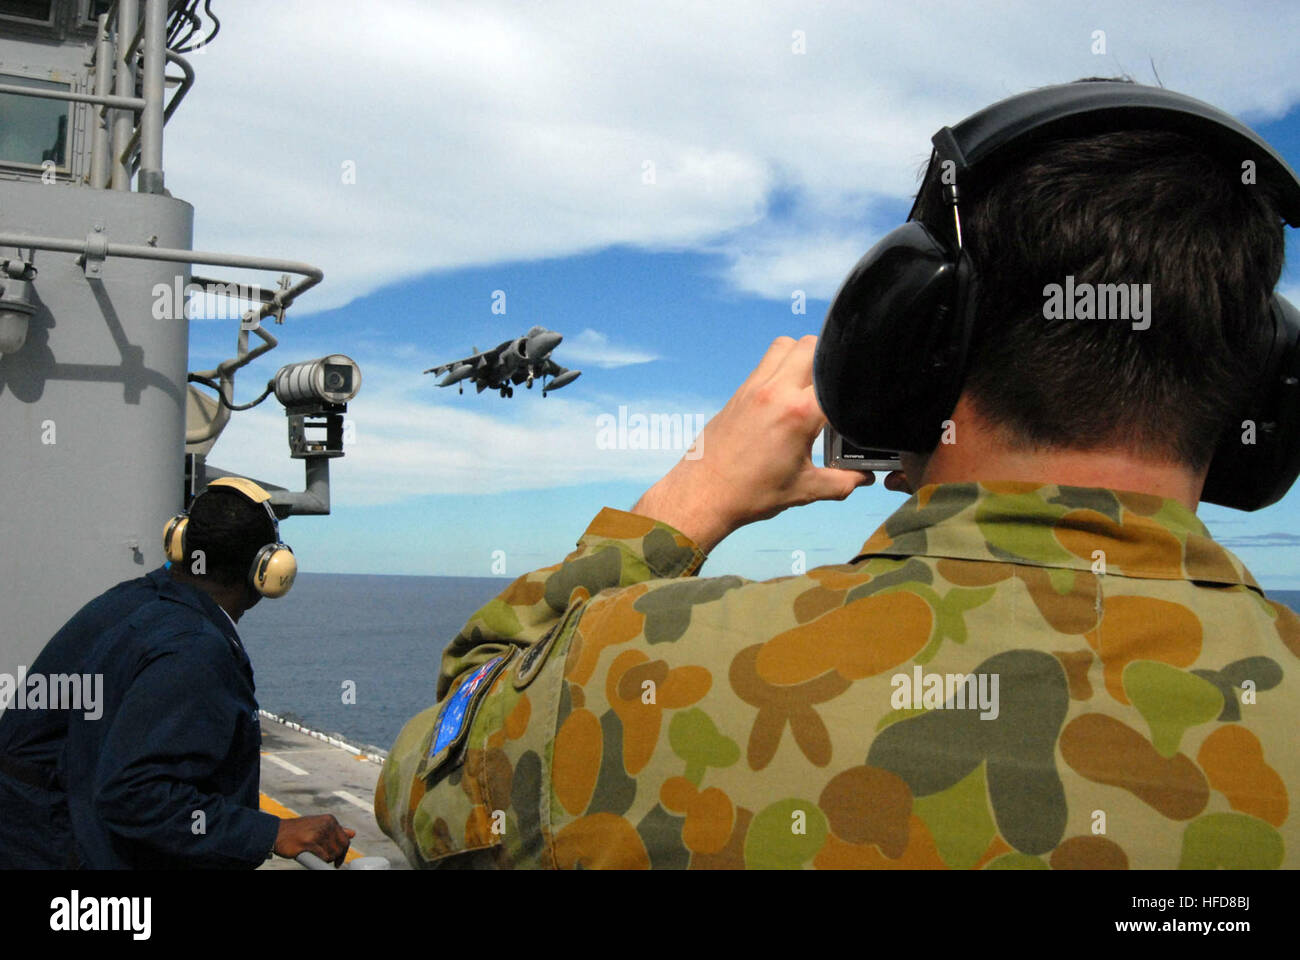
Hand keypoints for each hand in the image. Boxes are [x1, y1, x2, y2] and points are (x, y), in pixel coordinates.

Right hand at [274, 814, 354, 866]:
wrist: (277, 833)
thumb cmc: (298, 831)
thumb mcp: (319, 826)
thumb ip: (335, 830)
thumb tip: (352, 833)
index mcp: (330, 820)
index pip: (345, 840)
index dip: (343, 852)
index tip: (338, 860)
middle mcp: (326, 825)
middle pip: (340, 848)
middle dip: (335, 857)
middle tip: (328, 860)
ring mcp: (318, 833)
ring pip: (331, 854)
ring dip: (326, 859)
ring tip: (317, 856)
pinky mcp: (309, 843)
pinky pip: (322, 857)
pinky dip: (319, 860)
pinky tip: (313, 857)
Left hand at [632, 335, 900, 552]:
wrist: (703, 494)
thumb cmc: (752, 493)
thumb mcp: (805, 490)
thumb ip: (842, 481)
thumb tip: (866, 478)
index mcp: (799, 413)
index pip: (837, 380)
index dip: (853, 387)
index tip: (859, 398)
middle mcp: (777, 390)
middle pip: (812, 346)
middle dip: (830, 360)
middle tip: (836, 386)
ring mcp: (755, 386)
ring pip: (786, 344)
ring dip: (802, 355)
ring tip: (811, 383)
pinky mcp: (740, 391)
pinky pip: (766, 362)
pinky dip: (781, 366)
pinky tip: (787, 394)